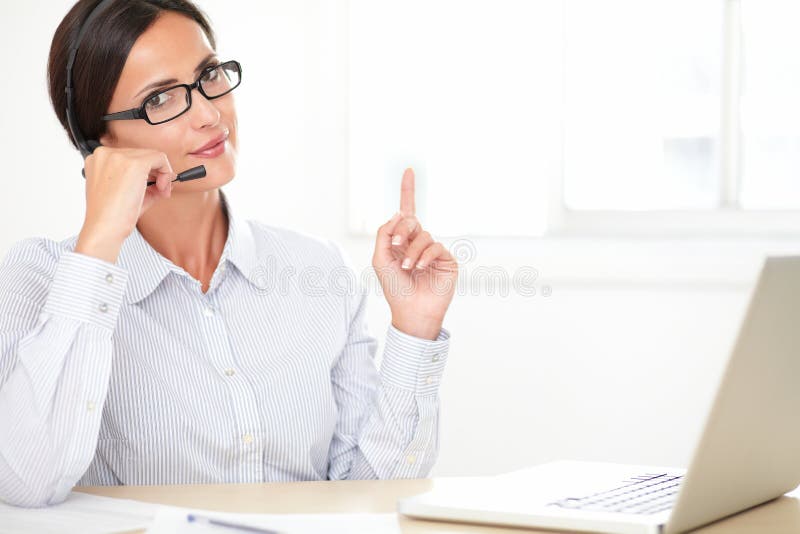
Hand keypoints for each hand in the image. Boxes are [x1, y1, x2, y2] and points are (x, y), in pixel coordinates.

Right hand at [75, 146, 176, 262]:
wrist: (104, 228)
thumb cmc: (111, 216)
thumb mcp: (128, 194)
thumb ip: (147, 184)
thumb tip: (166, 180)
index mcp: (98, 160)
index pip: (130, 157)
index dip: (146, 171)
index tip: (154, 184)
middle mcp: (105, 154)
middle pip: (143, 154)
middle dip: (157, 173)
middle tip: (162, 191)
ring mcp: (118, 157)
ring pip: (153, 155)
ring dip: (163, 174)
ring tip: (161, 192)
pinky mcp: (134, 164)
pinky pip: (160, 158)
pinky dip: (167, 172)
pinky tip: (162, 188)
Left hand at [372, 168, 457, 339]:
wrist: (411, 311)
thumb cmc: (394, 288)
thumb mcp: (380, 258)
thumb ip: (384, 233)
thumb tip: (399, 212)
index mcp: (401, 240)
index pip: (406, 211)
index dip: (407, 190)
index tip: (409, 170)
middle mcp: (418, 242)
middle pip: (411, 219)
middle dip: (402, 229)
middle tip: (396, 244)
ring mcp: (433, 250)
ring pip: (423, 235)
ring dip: (412, 250)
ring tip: (408, 267)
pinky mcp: (447, 259)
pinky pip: (436, 247)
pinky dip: (425, 256)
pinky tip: (419, 268)